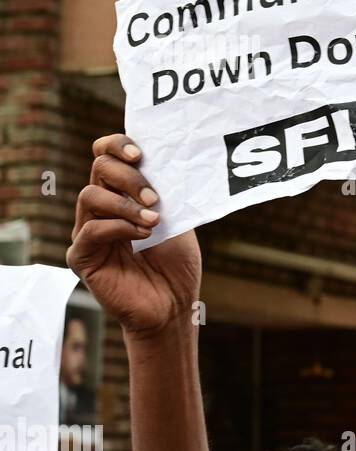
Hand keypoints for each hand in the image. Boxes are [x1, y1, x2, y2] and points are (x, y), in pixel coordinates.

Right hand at [66, 134, 200, 338]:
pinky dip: (119, 227)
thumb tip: (170, 160)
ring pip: (90, 196)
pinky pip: (90, 230)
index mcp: (122, 194)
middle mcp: (101, 209)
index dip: (118, 146)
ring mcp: (88, 232)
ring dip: (125, 204)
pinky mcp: (83, 257)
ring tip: (154, 220)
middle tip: (154, 196)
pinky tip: (143, 234)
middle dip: (128, 176)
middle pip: (99, 169)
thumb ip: (168, 192)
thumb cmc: (176, 264)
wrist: (173, 305)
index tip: (140, 153)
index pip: (106, 156)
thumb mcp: (178, 219)